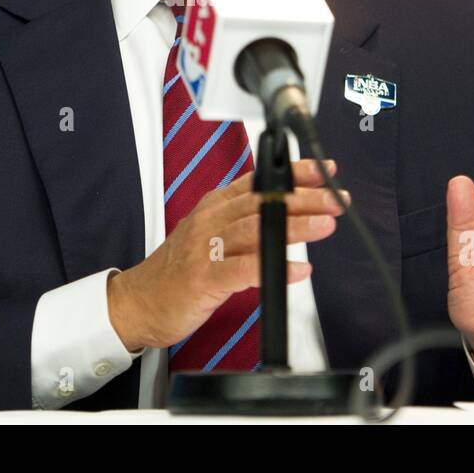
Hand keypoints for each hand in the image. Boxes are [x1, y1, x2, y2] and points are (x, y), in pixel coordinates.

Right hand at [107, 159, 346, 351]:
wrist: (137, 301)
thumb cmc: (178, 270)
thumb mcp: (210, 233)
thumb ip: (244, 220)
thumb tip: (289, 212)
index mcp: (214, 207)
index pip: (259, 182)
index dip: (293, 174)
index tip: (324, 171)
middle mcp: (209, 221)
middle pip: (261, 202)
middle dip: (303, 198)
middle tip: (336, 199)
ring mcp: (204, 249)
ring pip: (254, 230)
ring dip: (293, 226)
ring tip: (325, 225)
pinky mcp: (202, 279)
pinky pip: (243, 270)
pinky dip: (272, 268)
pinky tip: (298, 269)